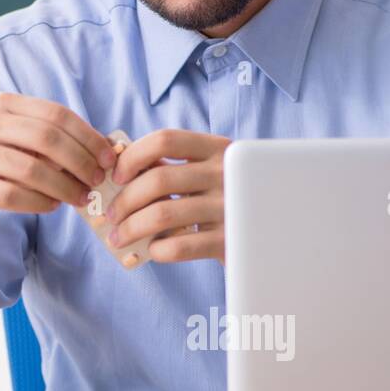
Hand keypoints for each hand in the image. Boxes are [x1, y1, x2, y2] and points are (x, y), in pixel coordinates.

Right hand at [0, 92, 117, 232]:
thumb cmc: (1, 162)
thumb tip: (109, 150)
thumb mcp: (23, 141)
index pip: (56, 114)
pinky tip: (53, 206)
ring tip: (80, 198)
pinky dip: (40, 203)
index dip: (88, 136)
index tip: (109, 158)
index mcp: (4, 104)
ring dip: (64, 187)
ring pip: (31, 170)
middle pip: (46, 139)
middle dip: (79, 162)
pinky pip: (13, 195)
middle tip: (97, 180)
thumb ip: (58, 141)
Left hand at [104, 128, 231, 265]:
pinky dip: (157, 249)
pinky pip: (179, 246)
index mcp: (217, 149)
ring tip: (118, 238)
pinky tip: (152, 250)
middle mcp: (224, 174)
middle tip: (110, 216)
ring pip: (162, 214)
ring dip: (130, 228)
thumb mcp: (210, 172)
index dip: (132, 156)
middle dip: (123, 200)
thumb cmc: (228, 198)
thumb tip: (118, 170)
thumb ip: (174, 167)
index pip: (165, 140)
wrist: (279, 230)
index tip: (116, 176)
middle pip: (158, 179)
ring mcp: (228, 207)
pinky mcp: (229, 241)